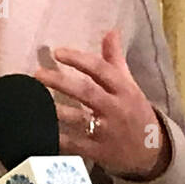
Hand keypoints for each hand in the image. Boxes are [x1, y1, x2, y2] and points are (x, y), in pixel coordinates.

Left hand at [33, 27, 169, 179]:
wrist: (152, 152)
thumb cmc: (135, 112)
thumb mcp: (129, 85)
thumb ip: (115, 59)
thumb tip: (111, 31)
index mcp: (124, 90)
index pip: (101, 70)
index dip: (79, 60)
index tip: (57, 52)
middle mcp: (116, 109)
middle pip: (87, 93)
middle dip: (61, 83)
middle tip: (37, 74)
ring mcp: (106, 132)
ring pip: (78, 119)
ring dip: (55, 110)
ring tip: (32, 101)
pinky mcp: (97, 151)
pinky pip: (73, 144)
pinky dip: (56, 137)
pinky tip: (38, 129)